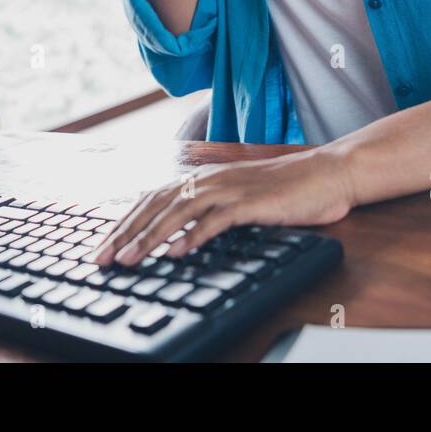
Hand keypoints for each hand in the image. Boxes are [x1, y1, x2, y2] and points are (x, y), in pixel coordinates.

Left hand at [92, 148, 355, 266]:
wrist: (327, 173)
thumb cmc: (284, 189)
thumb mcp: (238, 196)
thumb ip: (209, 208)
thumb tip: (177, 232)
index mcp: (204, 178)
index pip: (153, 198)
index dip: (126, 222)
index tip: (105, 246)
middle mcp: (211, 179)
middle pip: (157, 204)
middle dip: (127, 232)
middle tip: (103, 257)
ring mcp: (231, 189)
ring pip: (179, 210)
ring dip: (151, 236)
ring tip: (130, 258)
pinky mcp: (251, 202)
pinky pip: (217, 219)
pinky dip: (194, 235)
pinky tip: (178, 252)